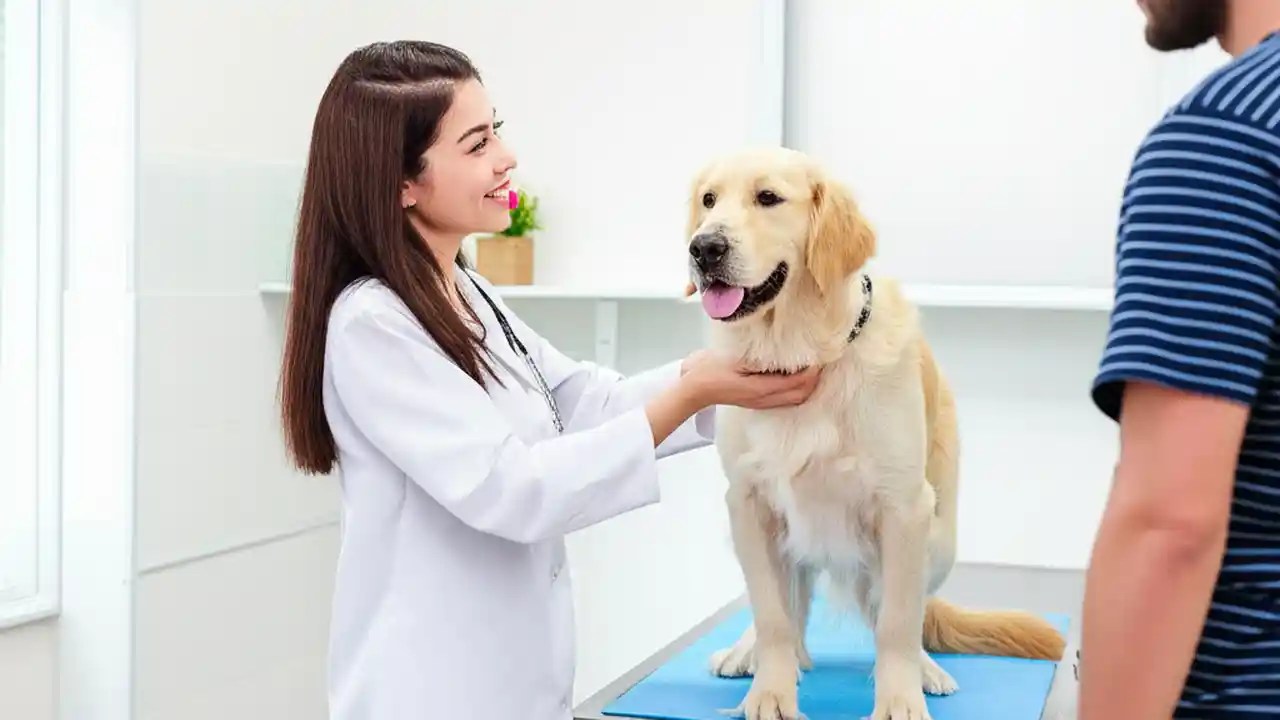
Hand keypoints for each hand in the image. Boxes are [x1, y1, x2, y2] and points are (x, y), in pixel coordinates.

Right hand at [679, 350, 820, 409]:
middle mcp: (764, 398)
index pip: (797, 382)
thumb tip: (780, 345)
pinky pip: (786, 398)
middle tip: (818, 358)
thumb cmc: (709, 369)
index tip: (817, 353)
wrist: (694, 388)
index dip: (811, 370)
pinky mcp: (758, 401)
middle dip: (814, 378)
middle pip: (801, 394)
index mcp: (760, 388)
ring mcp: (761, 402)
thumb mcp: (733, 356)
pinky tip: (794, 374)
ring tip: (810, 365)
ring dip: (806, 383)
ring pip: (796, 398)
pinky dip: (796, 387)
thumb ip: (757, 354)